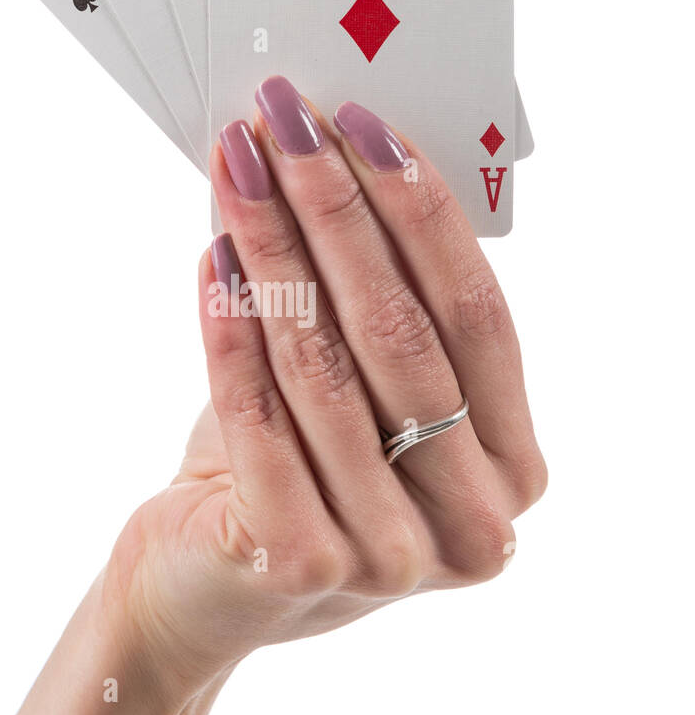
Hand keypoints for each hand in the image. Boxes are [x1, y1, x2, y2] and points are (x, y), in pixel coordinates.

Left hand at [106, 77, 545, 704]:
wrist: (201, 593)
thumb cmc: (292, 474)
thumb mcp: (358, 396)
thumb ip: (375, 310)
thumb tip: (332, 157)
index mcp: (513, 470)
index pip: (478, 317)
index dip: (423, 213)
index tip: (365, 126)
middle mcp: (475, 523)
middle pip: (403, 332)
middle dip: (338, 210)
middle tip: (287, 121)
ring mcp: (396, 555)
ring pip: (326, 365)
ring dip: (275, 249)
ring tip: (237, 168)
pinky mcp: (305, 563)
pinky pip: (259, 416)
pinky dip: (230, 330)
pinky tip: (212, 260)